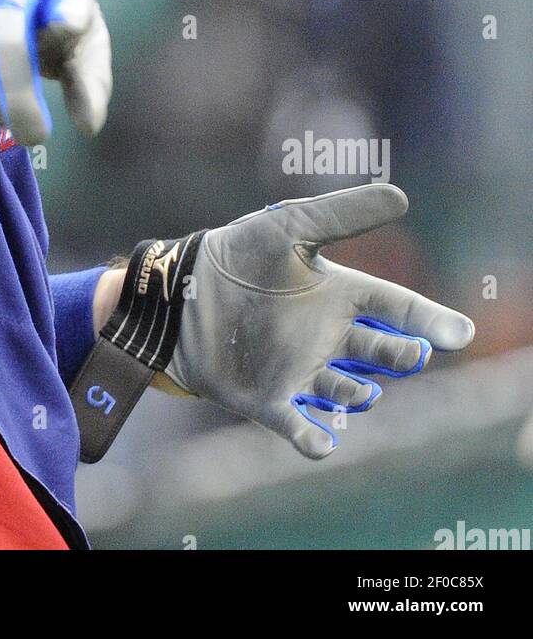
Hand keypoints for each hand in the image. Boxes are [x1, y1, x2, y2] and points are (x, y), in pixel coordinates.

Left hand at [163, 184, 474, 457]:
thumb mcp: (289, 226)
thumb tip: (401, 196)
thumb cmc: (237, 254)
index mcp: (340, 295)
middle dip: (401, 355)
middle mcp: (329, 337)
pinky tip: (321, 443)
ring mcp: (302, 371)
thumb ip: (341, 214)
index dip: (428, 319)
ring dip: (359, 393)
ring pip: (346, 391)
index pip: (396, 308)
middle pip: (381, 352)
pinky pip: (298, 424)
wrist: (179, 290)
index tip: (458, 332)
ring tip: (364, 389)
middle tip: (410, 353)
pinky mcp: (269, 400)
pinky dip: (312, 437)